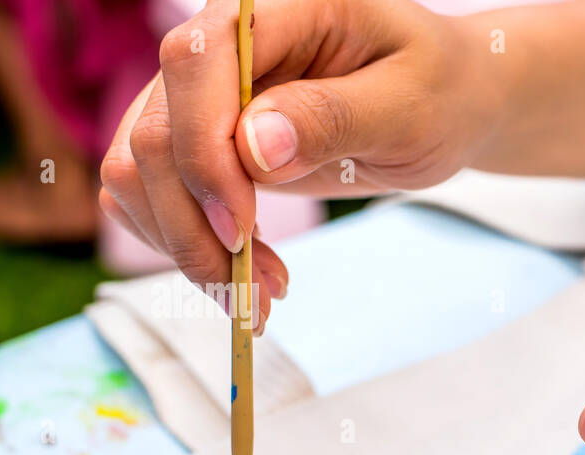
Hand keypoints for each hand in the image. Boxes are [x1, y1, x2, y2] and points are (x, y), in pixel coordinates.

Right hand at [99, 0, 499, 328]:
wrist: (444, 102)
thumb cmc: (437, 91)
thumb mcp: (409, 104)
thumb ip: (332, 118)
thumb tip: (252, 148)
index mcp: (271, 9)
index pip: (193, 64)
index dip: (204, 153)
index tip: (243, 231)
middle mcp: (219, 47)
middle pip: (155, 134)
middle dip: (195, 227)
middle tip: (260, 294)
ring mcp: (201, 100)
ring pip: (140, 175)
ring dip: (188, 249)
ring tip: (261, 296)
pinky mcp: (202, 146)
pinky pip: (154, 198)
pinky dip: (187, 248)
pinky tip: (245, 278)